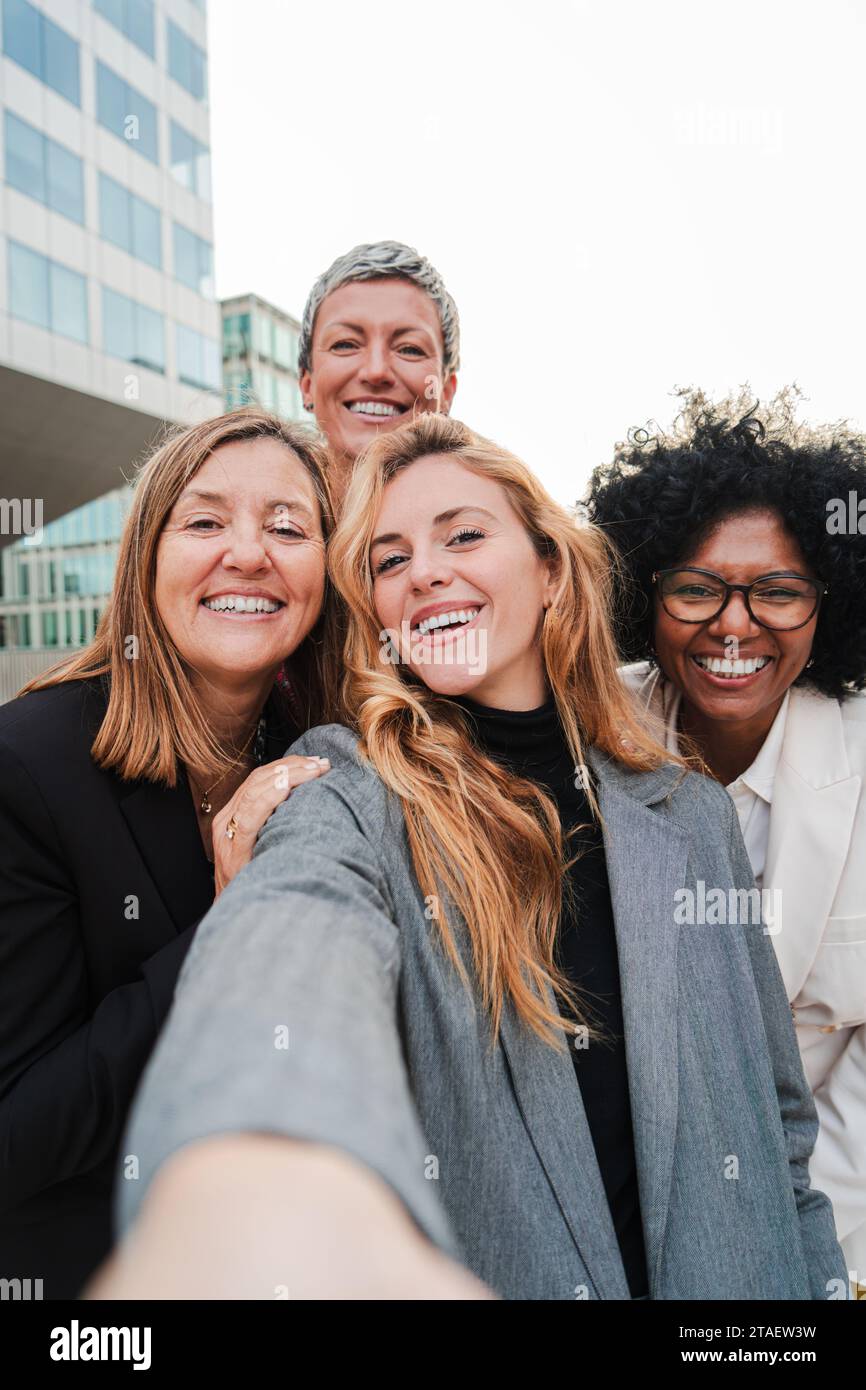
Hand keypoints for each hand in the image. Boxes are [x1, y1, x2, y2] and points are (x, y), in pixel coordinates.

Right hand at [211, 755, 329, 895]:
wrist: (234, 914)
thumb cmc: (254, 880)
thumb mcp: (263, 846)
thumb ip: (275, 824)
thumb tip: (307, 805)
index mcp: (233, 816)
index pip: (260, 779)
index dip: (287, 766)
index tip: (314, 762)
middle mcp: (226, 820)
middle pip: (259, 778)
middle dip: (292, 766)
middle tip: (320, 763)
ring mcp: (227, 833)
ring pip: (256, 789)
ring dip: (289, 775)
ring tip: (314, 770)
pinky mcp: (233, 848)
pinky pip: (251, 813)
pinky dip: (271, 796)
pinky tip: (288, 787)